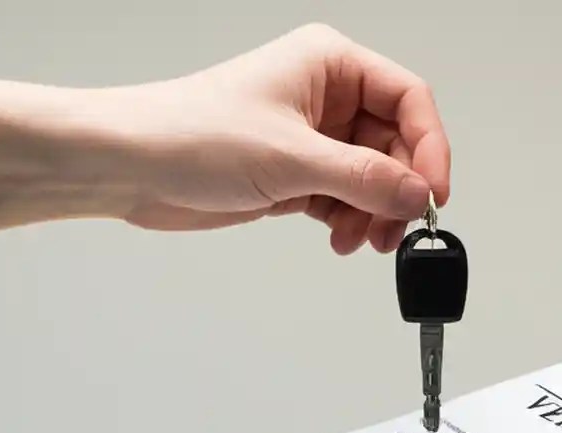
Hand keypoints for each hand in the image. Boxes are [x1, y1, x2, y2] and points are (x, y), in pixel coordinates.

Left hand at [98, 23, 449, 253]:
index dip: (429, 147)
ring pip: (372, 176)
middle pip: (395, 144)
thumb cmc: (189, 132)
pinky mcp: (295, 171)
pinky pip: (345, 197)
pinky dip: (350, 220)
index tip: (432, 193)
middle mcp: (325, 95)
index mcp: (329, 63)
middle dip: (397, 190)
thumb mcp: (291, 157)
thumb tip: (417, 195)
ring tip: (361, 239)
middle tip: (395, 228)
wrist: (129, 165)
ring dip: (374, 212)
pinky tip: (339, 238)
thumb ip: (363, 178)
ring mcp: (311, 136)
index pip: (407, 100)